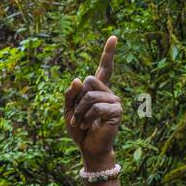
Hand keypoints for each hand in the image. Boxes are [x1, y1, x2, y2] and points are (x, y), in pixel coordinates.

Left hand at [64, 35, 121, 164]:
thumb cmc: (80, 130)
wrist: (88, 148)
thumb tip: (78, 78)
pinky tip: (89, 126)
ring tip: (81, 123)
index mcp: (97, 90)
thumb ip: (70, 94)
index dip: (108, 53)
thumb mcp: (68, 111)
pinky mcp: (117, 111)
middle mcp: (108, 92)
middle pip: (88, 80)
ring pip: (90, 95)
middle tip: (77, 116)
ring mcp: (114, 101)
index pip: (104, 68)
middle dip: (77, 99)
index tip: (114, 37)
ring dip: (80, 112)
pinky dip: (87, 118)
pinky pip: (96, 107)